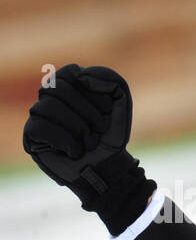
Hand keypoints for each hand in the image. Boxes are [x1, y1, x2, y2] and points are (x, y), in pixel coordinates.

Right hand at [22, 63, 154, 233]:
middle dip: (88, 112)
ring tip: (89, 142)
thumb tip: (82, 76)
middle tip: (100, 129)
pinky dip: (66, 141)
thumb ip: (111, 80)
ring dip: (79, 129)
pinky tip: (74, 151)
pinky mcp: (31, 135)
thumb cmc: (110, 135)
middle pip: (58, 88)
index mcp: (68, 86)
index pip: (70, 72)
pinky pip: (40, 127)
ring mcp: (38, 115)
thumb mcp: (121, 104)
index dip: (93, 93)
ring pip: (48, 107)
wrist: (109, 166)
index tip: (106, 110)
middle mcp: (49, 97)